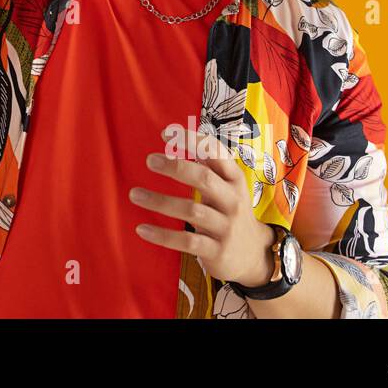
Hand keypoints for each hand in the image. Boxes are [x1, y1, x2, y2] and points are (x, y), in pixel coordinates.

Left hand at [128, 126, 275, 286]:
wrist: (252, 254)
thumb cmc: (229, 211)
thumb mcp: (227, 187)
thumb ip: (207, 166)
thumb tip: (177, 137)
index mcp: (234, 180)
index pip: (216, 153)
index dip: (192, 140)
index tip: (166, 133)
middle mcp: (233, 200)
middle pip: (204, 179)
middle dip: (176, 167)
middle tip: (150, 160)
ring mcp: (226, 226)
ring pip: (191, 210)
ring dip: (160, 201)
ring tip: (134, 194)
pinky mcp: (217, 250)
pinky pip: (187, 241)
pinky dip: (163, 235)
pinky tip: (142, 228)